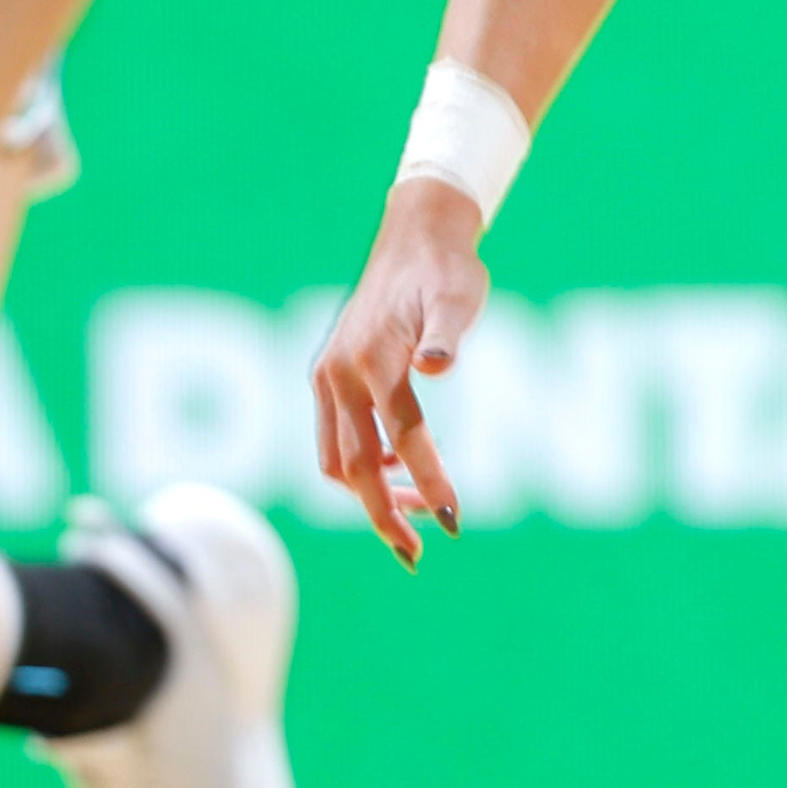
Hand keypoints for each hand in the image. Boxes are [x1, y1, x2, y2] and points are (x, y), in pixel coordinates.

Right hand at [311, 177, 490, 566]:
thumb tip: (440, 367)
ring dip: (371, 495)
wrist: (415, 234)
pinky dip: (359, 467)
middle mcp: (338, 375)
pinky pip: (332, 439)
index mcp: (372, 360)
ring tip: (420, 512)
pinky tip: (397, 470)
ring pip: (335, 460)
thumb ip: (448, 334)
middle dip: (384, 515)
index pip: (403, 439)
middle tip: (418, 553)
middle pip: (352, 467)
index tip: (454, 521)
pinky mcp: (327, 378)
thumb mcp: (459, 296)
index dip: (428, 481)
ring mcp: (327, 378)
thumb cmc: (446, 269)